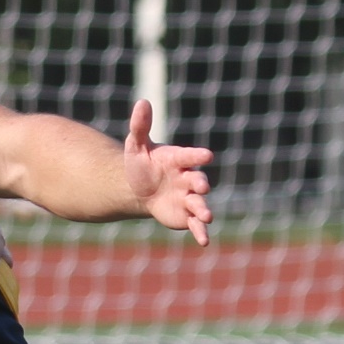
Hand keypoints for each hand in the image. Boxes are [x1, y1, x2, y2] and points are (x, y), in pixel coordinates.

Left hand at [124, 100, 214, 245]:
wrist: (138, 188)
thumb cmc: (141, 164)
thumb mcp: (136, 145)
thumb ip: (140, 126)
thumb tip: (142, 102)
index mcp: (178, 159)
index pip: (189, 156)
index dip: (197, 156)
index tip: (206, 156)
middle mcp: (188, 178)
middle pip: (198, 180)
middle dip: (200, 183)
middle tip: (201, 186)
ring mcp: (188, 198)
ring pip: (199, 204)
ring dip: (204, 209)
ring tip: (206, 215)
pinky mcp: (185, 216)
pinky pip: (195, 224)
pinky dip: (201, 232)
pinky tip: (204, 241)